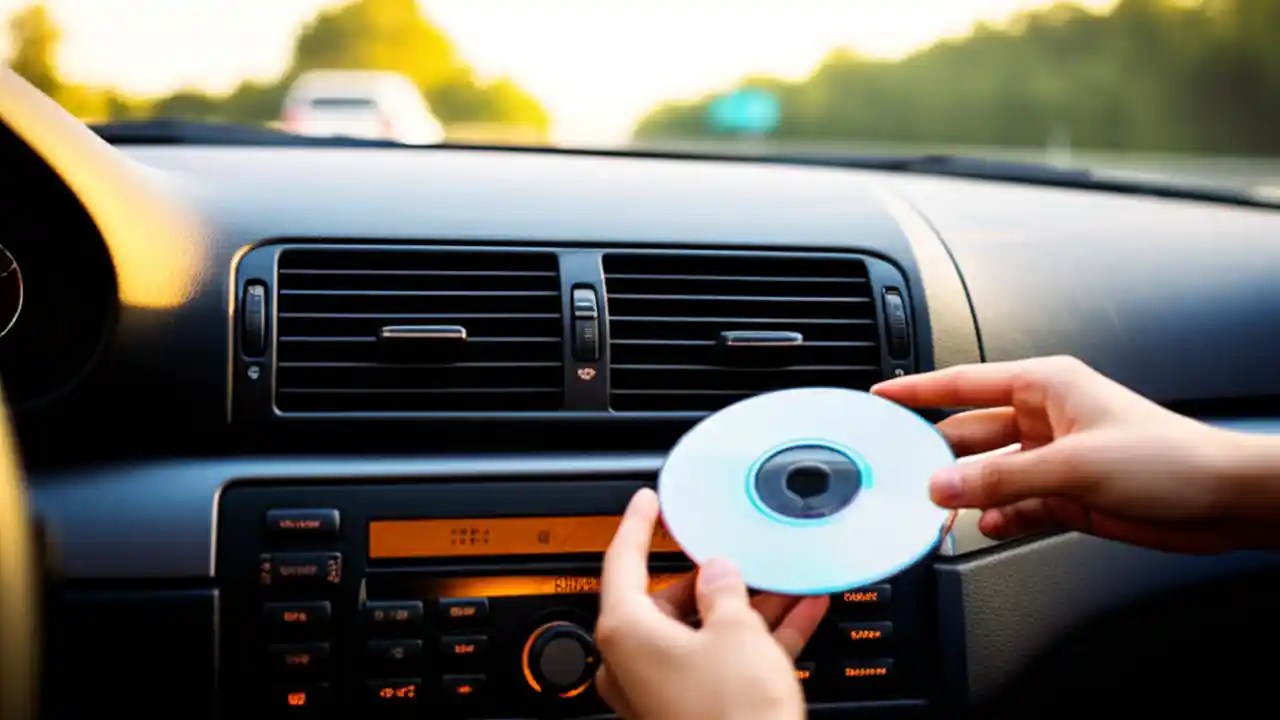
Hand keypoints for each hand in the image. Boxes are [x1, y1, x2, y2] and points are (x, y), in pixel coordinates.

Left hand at [594, 488, 828, 719]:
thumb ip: (725, 590)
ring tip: (784, 580)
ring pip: (704, 632)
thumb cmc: (730, 717)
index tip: (646, 502)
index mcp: (626, 632)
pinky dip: (758, 637)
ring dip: (745, 606)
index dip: (637, 524)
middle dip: (712, 577)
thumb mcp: (735, 632)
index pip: (622, 561)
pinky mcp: (695, 710)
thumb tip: (720, 572)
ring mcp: (664, 691)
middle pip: (669, 600)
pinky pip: (725, 660)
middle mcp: (634, 663)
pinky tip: (799, 614)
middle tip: (740, 553)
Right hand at [872, 355, 1279, 552]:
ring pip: (990, 474)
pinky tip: (988, 526)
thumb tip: (943, 486)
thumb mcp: (1073, 465)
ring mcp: (1054, 457)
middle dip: (939, 456)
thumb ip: (1000, 479)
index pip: (963, 383)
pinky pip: (1014, 504)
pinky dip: (999, 517)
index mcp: (1045, 385)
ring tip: (942, 512)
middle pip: (970, 434)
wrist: (1221, 501)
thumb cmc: (1168, 459)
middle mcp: (1044, 418)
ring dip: (969, 494)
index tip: (881, 395)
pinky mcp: (1066, 493)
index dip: (919, 390)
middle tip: (903, 474)